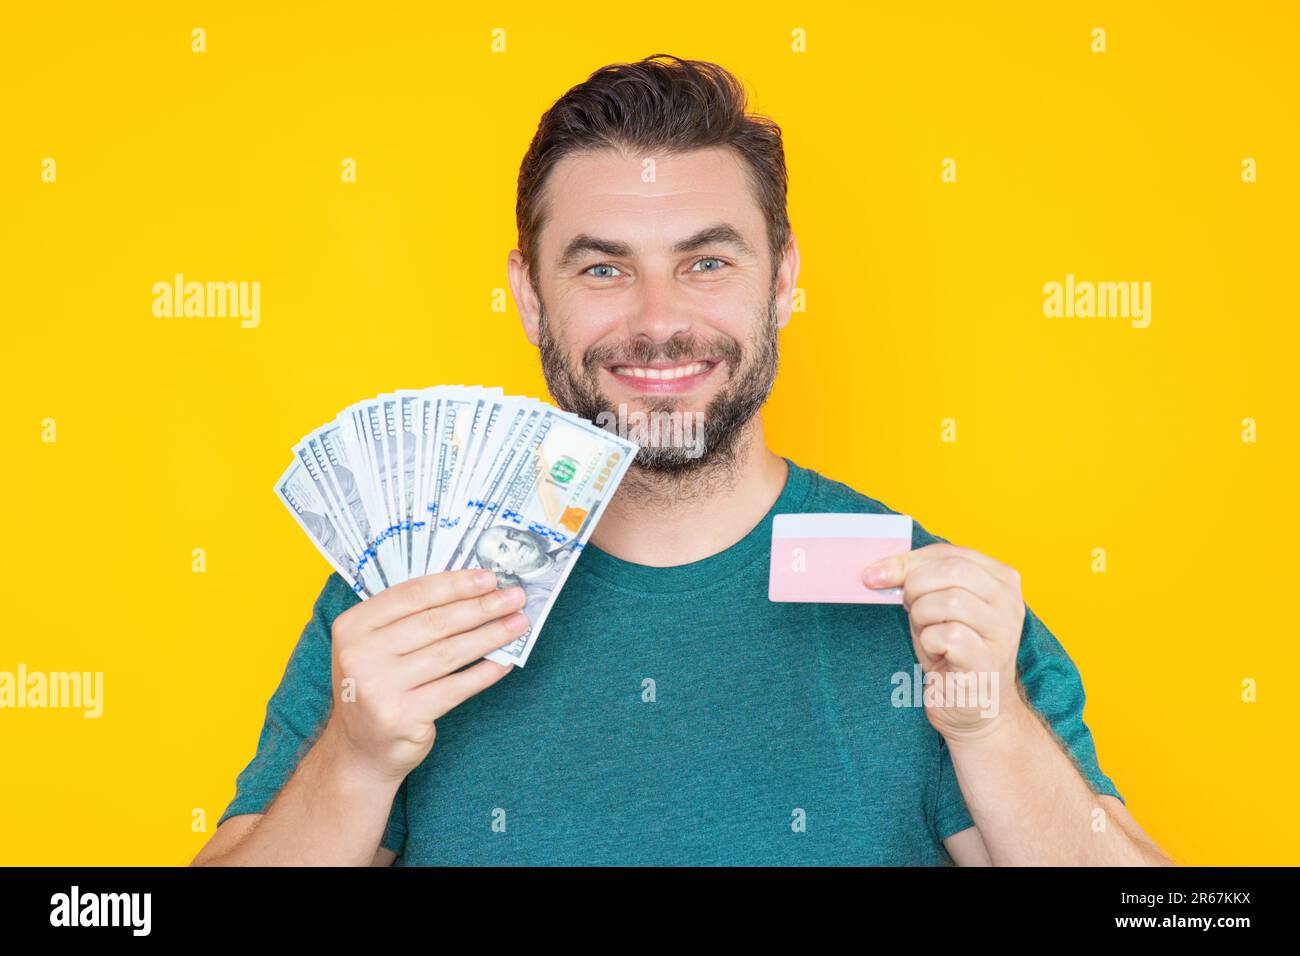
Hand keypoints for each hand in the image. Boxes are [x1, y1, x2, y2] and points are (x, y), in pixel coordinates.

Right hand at [323, 569, 527, 782]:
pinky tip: (505, 661)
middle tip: (515, 598)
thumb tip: (474, 591)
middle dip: (481, 606)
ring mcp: (379, 688)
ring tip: (518, 624)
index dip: (456, 584)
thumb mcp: (377, 645)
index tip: (490, 577)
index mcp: (354, 626)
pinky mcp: (402, 717)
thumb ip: (411, 617)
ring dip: (490, 635)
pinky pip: (455, 688)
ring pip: (449, 653)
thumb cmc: (379, 686)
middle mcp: (360, 655)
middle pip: (435, 621)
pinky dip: (484, 673)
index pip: (413, 594)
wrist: (360, 748)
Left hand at [863, 543, 1026, 741]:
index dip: (908, 561)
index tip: (876, 574)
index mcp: (1001, 579)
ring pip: (950, 601)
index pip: (949, 553)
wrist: (972, 706)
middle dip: (916, 587)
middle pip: (952, 571)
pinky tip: (938, 654)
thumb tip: (877, 570)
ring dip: (922, 617)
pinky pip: (947, 635)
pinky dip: (930, 642)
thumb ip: (918, 580)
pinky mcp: (989, 660)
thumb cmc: (952, 651)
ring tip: (928, 634)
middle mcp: (1009, 601)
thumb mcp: (934, 605)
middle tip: (908, 608)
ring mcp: (1003, 632)